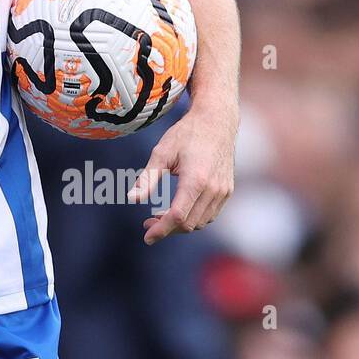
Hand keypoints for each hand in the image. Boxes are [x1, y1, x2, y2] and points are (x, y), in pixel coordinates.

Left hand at [126, 103, 236, 244]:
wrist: (216, 121)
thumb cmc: (186, 134)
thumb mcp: (161, 153)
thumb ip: (147, 178)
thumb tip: (132, 198)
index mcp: (196, 180)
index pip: (178, 216)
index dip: (161, 230)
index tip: (146, 237)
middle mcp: (213, 189)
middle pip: (189, 224)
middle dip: (167, 229)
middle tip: (147, 223)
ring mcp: (223, 191)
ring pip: (201, 222)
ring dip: (180, 225)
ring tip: (159, 216)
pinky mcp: (227, 190)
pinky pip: (210, 214)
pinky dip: (193, 218)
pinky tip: (178, 209)